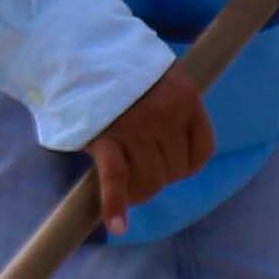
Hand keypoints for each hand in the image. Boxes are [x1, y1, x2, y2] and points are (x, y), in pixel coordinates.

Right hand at [81, 64, 216, 236]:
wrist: (75, 51)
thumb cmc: (117, 69)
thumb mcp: (159, 77)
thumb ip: (172, 107)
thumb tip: (173, 150)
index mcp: (186, 97)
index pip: (202, 150)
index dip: (186, 165)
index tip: (169, 164)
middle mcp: (166, 114)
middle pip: (175, 170)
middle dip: (158, 175)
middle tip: (136, 164)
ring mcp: (136, 128)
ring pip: (150, 181)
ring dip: (138, 191)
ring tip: (125, 186)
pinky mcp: (105, 140)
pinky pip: (115, 180)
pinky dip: (115, 205)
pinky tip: (116, 226)